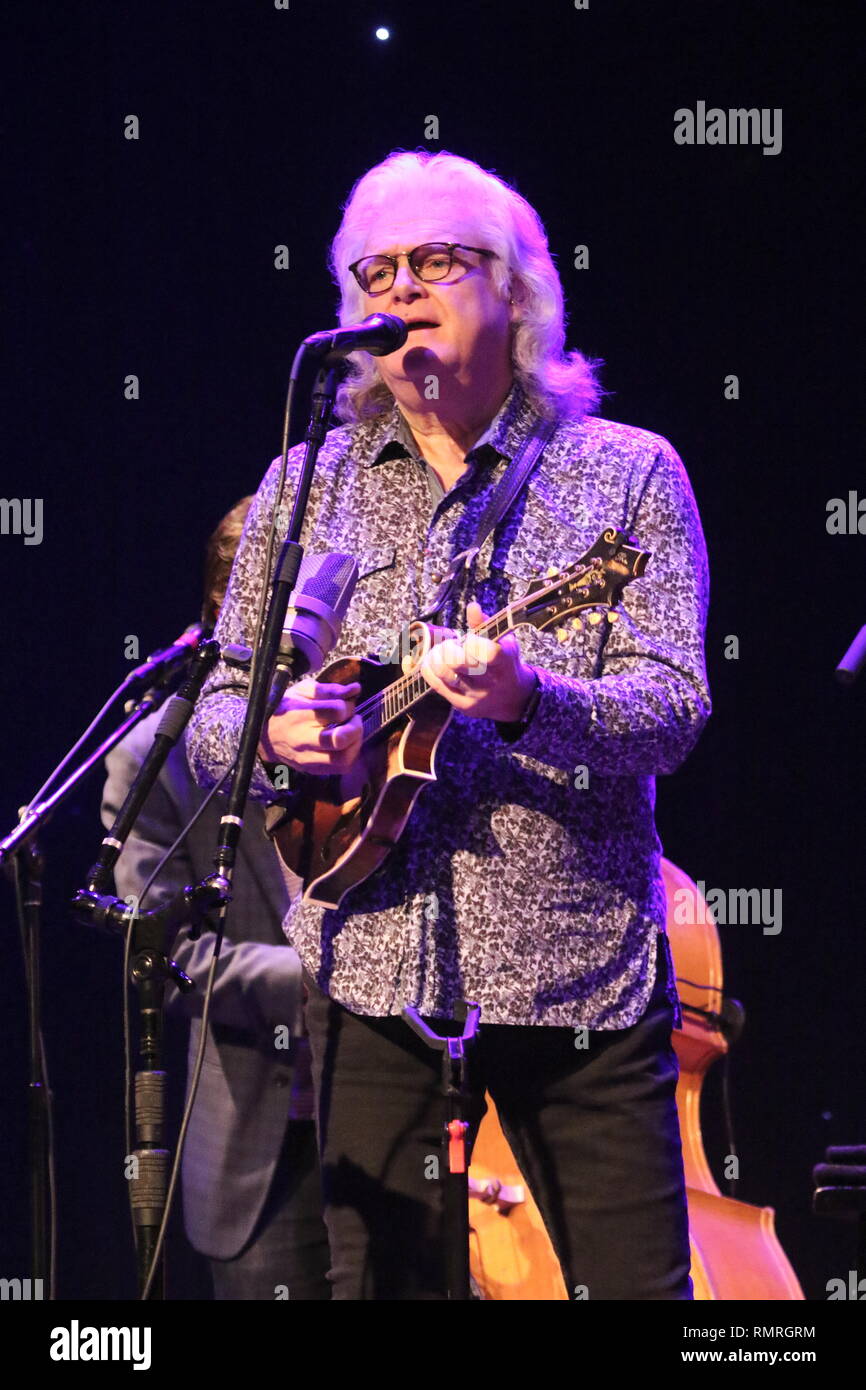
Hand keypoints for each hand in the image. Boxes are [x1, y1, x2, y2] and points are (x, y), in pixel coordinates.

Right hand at [257, 678, 363, 774]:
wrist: (264, 735)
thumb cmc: (285, 708)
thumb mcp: (303, 691)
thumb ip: (330, 689)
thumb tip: (356, 689)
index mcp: (300, 715)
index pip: (337, 711)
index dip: (348, 706)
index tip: (345, 704)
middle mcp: (303, 739)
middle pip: (340, 739)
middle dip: (356, 727)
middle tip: (353, 720)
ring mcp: (307, 758)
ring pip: (343, 759)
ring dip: (355, 744)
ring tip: (352, 733)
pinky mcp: (312, 769)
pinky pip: (340, 769)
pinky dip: (350, 756)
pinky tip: (346, 745)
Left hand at [409, 600, 537, 722]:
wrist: (512, 699)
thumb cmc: (504, 664)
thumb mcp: (503, 641)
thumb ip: (485, 624)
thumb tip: (472, 607)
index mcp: (504, 662)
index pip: (487, 652)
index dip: (473, 642)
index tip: (470, 639)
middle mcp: (490, 682)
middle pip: (459, 662)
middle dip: (449, 647)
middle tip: (452, 645)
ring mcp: (475, 695)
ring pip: (443, 672)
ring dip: (437, 656)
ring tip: (443, 652)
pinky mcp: (462, 705)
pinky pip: (435, 683)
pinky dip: (430, 668)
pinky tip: (435, 662)